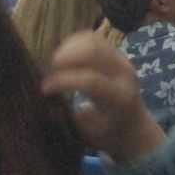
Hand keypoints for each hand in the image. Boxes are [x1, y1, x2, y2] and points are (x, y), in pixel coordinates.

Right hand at [41, 33, 164, 163]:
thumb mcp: (87, 135)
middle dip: (65, 57)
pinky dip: (75, 43)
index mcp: (120, 98)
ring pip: (94, 40)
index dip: (63, 81)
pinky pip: (95, 39)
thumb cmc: (107, 135)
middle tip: (48, 72)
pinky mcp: (118, 54)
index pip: (90, 80)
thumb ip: (68, 117)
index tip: (43, 89)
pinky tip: (63, 58)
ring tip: (55, 65)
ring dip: (68, 48)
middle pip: (94, 51)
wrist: (134, 128)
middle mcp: (125, 75)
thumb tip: (39, 101)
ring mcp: (123, 60)